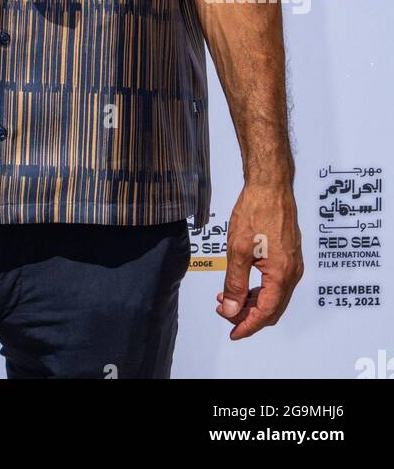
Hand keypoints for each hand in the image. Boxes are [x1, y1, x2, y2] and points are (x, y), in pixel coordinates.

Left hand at [216, 182, 303, 339]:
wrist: (270, 186)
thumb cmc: (256, 211)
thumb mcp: (238, 251)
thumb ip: (235, 283)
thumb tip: (232, 309)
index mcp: (282, 275)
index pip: (265, 313)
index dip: (247, 326)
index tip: (232, 332)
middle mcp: (292, 273)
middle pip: (272, 309)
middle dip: (248, 315)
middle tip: (225, 312)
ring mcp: (293, 264)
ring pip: (274, 297)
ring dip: (252, 301)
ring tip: (227, 297)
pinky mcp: (289, 256)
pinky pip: (276, 283)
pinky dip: (259, 289)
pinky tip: (242, 283)